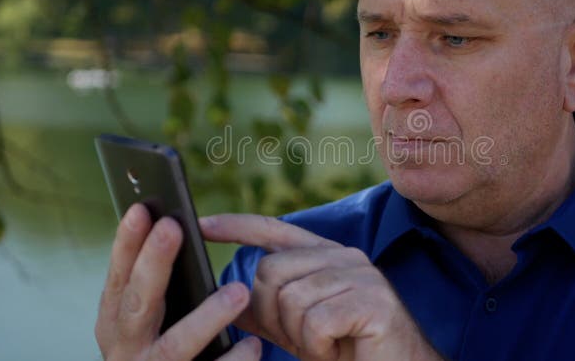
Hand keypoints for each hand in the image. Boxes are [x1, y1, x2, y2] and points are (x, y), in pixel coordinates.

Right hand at [95, 204, 261, 360]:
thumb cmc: (161, 351)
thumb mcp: (145, 323)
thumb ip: (153, 287)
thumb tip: (169, 225)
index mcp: (116, 323)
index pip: (119, 278)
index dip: (126, 244)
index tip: (141, 209)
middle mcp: (126, 349)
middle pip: (137, 305)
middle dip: (153, 264)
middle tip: (173, 227)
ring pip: (175, 346)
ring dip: (206, 317)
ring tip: (239, 291)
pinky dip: (232, 360)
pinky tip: (253, 344)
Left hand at [200, 214, 443, 360]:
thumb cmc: (348, 350)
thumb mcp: (299, 329)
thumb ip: (269, 310)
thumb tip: (228, 297)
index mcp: (327, 256)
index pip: (275, 230)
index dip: (237, 227)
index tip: (202, 226)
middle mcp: (344, 257)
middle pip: (270, 272)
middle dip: (270, 315)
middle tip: (298, 340)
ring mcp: (361, 276)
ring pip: (291, 300)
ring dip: (297, 336)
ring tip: (323, 345)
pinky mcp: (372, 302)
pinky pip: (316, 322)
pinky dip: (317, 348)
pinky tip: (337, 351)